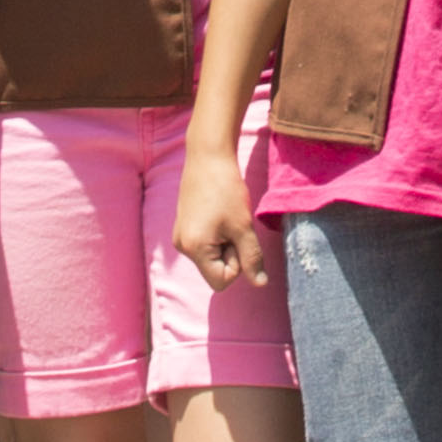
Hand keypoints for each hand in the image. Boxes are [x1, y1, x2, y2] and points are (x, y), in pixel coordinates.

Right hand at [175, 147, 268, 290]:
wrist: (208, 157)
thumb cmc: (226, 190)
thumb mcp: (243, 227)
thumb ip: (251, 258)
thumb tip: (260, 284)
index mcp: (194, 249)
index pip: (221, 281)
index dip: (237, 264)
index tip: (237, 237)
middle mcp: (182, 247)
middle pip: (215, 270)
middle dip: (230, 252)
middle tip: (232, 224)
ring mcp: (181, 237)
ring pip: (212, 256)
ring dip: (225, 242)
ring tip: (225, 217)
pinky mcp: (184, 227)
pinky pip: (205, 244)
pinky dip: (217, 234)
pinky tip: (218, 213)